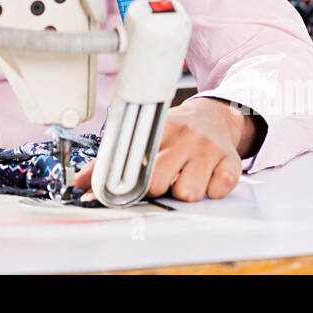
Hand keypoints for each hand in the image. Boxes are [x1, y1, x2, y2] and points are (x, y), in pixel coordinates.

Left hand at [74, 97, 258, 202]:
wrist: (215, 116)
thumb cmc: (176, 131)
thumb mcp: (145, 136)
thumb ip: (111, 160)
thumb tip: (81, 181)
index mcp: (159, 129)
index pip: (133, 159)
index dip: (119, 183)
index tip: (106, 196)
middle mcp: (184, 137)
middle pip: (158, 182)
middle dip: (156, 189)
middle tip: (161, 180)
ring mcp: (209, 150)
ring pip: (188, 193)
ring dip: (183, 192)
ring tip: (183, 177)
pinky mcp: (230, 163)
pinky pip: (217, 191)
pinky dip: (211, 192)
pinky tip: (206, 178)